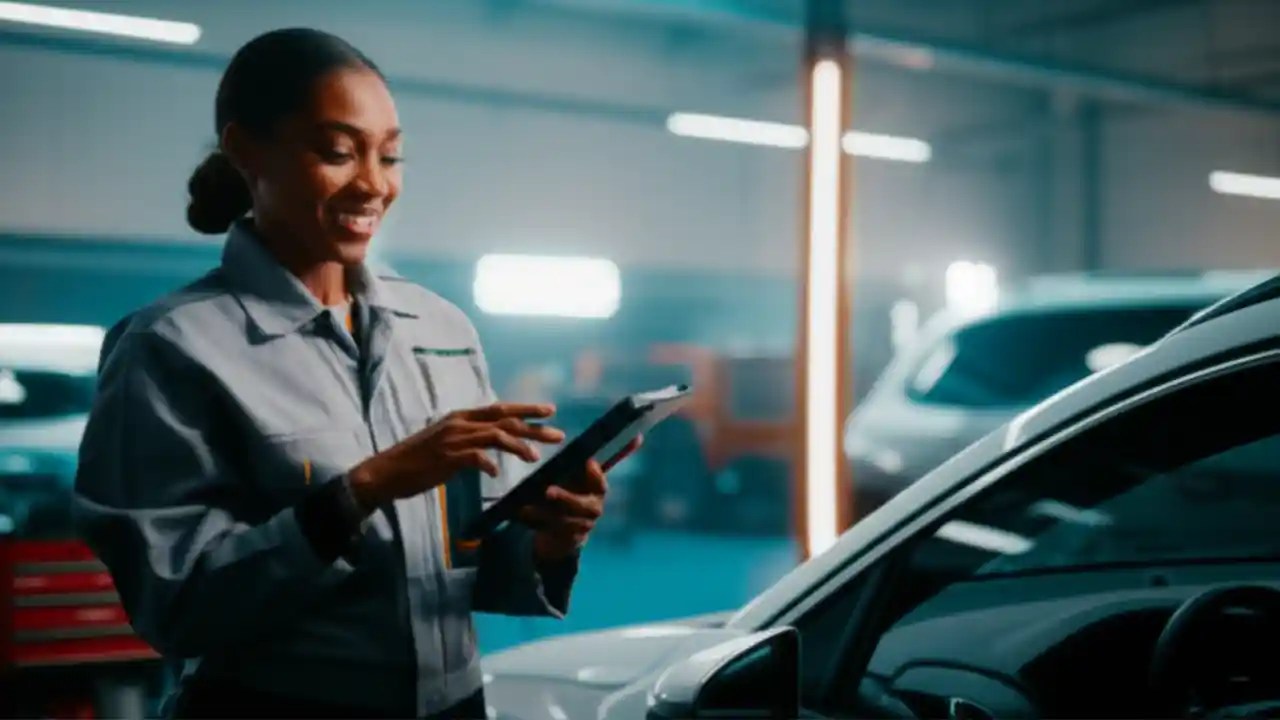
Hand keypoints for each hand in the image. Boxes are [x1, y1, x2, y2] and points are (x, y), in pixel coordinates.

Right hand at [348, 403, 564, 510]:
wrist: (386, 472)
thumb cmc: (417, 460)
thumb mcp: (447, 442)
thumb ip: (470, 440)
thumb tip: (492, 448)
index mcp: (461, 417)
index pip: (500, 408)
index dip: (526, 409)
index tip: (549, 411)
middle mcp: (460, 423)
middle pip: (505, 420)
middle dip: (533, 427)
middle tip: (557, 435)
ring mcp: (453, 439)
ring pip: (496, 436)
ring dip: (518, 446)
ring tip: (535, 458)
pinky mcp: (447, 458)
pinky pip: (477, 458)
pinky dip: (490, 464)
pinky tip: (496, 474)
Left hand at [525, 436, 642, 560]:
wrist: (566, 530)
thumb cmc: (571, 492)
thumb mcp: (576, 476)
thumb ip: (581, 459)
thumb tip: (608, 434)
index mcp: (597, 489)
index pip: (601, 482)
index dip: (596, 474)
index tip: (588, 463)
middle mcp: (594, 508)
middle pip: (584, 505)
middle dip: (567, 498)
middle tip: (548, 491)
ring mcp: (582, 526)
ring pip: (564, 521)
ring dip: (545, 514)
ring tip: (526, 507)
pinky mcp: (567, 538)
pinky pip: (550, 531)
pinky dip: (534, 524)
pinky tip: (519, 516)